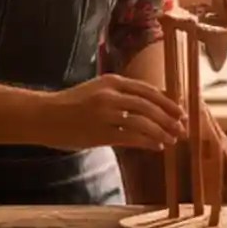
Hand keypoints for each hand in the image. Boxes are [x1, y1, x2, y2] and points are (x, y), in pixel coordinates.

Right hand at [44, 74, 186, 151]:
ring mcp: (105, 114)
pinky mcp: (99, 133)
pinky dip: (147, 142)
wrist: (44, 116)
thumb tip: (149, 104)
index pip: (148, 90)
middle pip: (149, 105)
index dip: (167, 101)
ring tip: (172, 139)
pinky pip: (130, 138)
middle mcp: (110, 95)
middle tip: (182, 127)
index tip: (180, 110)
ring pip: (143, 122)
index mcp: (112, 81)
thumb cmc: (71, 104)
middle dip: (170, 117)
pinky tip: (157, 146)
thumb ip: (120, 94)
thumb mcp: (97, 90)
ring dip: (162, 131)